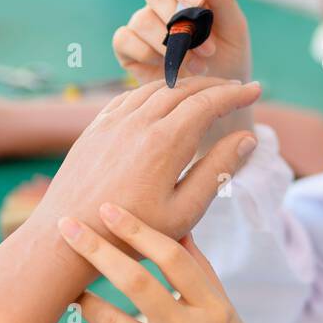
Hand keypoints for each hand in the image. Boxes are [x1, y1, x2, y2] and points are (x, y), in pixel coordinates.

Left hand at [25, 77, 261, 263]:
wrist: (66, 237)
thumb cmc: (129, 234)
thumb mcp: (184, 211)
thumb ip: (218, 171)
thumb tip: (246, 138)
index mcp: (165, 143)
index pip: (208, 103)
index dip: (235, 94)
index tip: (256, 91)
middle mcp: (138, 123)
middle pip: (184, 89)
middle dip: (215, 86)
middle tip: (237, 90)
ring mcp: (112, 123)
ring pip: (156, 88)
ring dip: (185, 85)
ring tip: (204, 91)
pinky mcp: (94, 129)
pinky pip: (129, 96)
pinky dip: (154, 91)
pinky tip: (162, 99)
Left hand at [58, 202, 322, 322]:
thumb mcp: (228, 317)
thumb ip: (203, 275)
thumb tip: (181, 230)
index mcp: (214, 310)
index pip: (173, 258)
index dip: (139, 230)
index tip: (110, 209)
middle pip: (136, 282)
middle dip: (97, 251)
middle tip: (68, 228)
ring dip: (86, 303)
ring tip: (72, 292)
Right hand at [113, 0, 251, 85]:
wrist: (217, 96)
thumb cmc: (228, 57)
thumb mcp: (234, 29)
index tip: (197, 1)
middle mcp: (161, 4)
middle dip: (182, 23)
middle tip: (208, 49)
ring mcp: (142, 25)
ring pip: (143, 20)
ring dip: (171, 45)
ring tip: (198, 65)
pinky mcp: (128, 48)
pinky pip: (125, 40)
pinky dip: (149, 55)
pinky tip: (170, 68)